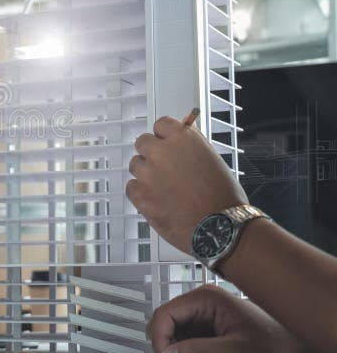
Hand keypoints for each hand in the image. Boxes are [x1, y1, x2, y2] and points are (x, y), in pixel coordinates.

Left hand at [127, 116, 247, 251]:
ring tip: (165, 188)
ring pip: (136, 165)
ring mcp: (148, 173)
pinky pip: (131, 186)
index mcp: (182, 138)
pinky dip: (140, 192)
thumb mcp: (212, 158)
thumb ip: (191, 144)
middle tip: (165, 169)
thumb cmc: (222, 197)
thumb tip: (180, 136)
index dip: (165, 136)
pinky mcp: (139, 194)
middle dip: (152, 153)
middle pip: (143, 142)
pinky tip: (157, 199)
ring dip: (146, 173)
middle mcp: (161, 152)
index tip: (167, 143)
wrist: (220, 228)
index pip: (161, 124)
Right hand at [148, 285, 319, 352]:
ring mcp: (203, 316)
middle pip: (165, 323)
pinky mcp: (207, 330)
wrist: (297, 346)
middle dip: (166, 347)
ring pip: (173, 334)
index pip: (165, 314)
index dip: (159, 339)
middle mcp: (201, 304)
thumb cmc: (277, 342)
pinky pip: (185, 342)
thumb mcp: (237, 351)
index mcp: (205, 299)